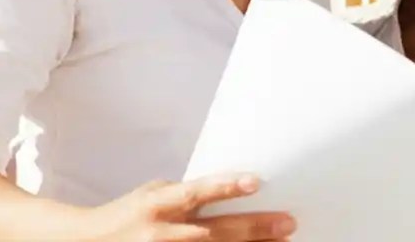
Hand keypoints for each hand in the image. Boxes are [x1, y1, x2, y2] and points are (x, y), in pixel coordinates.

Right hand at [84, 172, 296, 240]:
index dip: (224, 187)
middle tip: (288, 223)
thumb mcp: (152, 195)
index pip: (194, 193)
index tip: (255, 181)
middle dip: (254, 229)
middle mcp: (160, 234)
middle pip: (214, 233)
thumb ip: (185, 195)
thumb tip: (227, 188)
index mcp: (156, 205)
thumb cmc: (126, 215)